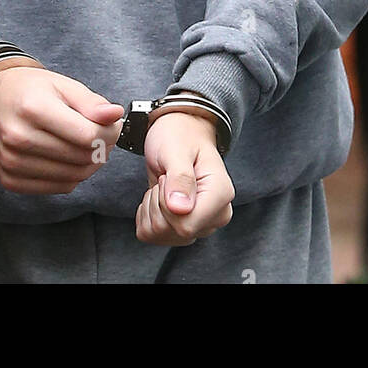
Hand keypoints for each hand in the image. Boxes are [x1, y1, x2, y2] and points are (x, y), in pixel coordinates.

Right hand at [0, 66, 123, 194]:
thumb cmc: (29, 89)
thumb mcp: (61, 84)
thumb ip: (90, 102)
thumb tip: (115, 116)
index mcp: (33, 109)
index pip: (87, 136)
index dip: (109, 133)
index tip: (112, 125)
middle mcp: (18, 138)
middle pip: (81, 158)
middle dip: (102, 148)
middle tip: (103, 134)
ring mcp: (11, 162)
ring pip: (73, 177)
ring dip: (90, 164)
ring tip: (88, 145)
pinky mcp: (9, 180)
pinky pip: (58, 187)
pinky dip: (72, 176)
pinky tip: (70, 158)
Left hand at [135, 111, 234, 245]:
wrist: (179, 132)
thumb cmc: (180, 136)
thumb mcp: (176, 150)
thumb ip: (180, 177)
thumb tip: (180, 210)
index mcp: (221, 196)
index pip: (186, 226)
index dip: (166, 203)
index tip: (169, 177)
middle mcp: (215, 215)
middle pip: (173, 233)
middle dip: (157, 203)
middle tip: (165, 177)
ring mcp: (201, 225)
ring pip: (160, 236)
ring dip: (151, 207)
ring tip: (163, 184)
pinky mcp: (183, 229)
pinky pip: (152, 235)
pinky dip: (146, 214)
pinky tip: (158, 195)